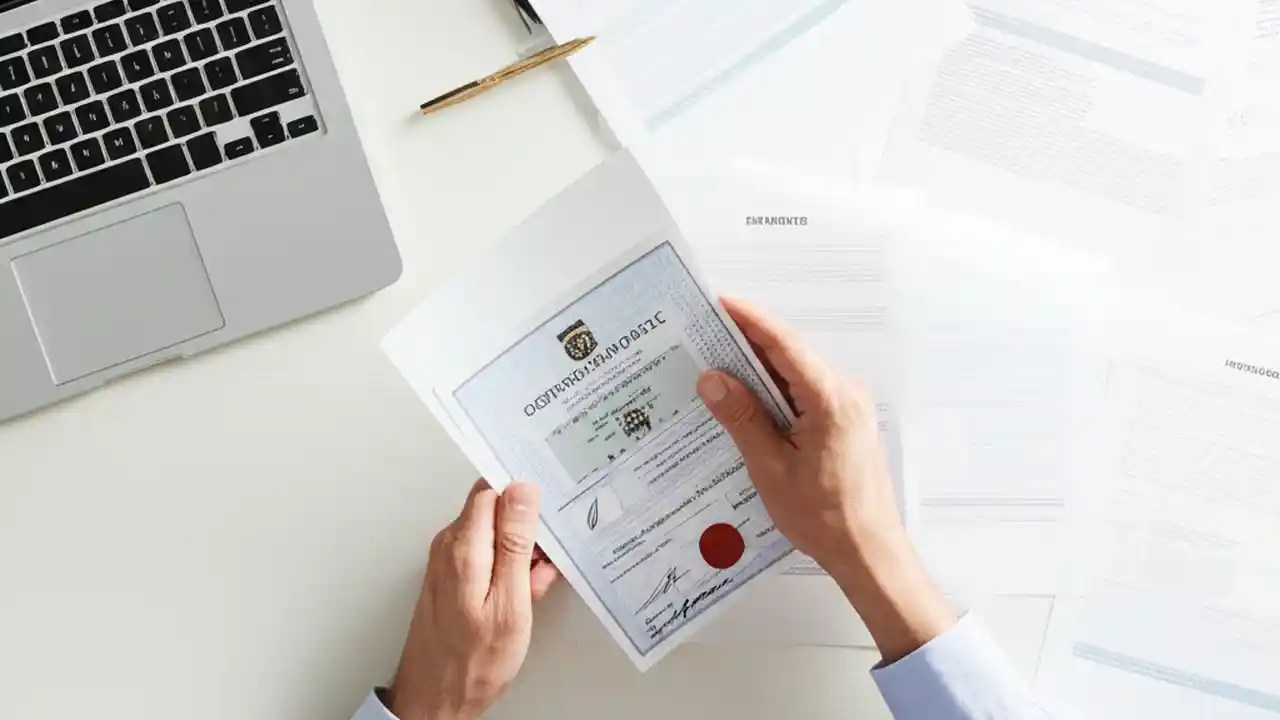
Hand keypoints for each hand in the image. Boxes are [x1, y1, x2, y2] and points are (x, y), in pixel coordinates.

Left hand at [387, 480, 558, 719]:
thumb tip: (522, 492)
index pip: (493, 489)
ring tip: (530, 590)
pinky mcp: (450, 576)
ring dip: (519, 555)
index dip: (524, 501)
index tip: (545, 522)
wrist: (435, 699)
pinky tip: (517, 597)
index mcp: (464, 547)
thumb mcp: (510, 603)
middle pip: (494, 509)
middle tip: (540, 567)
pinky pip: (485, 555)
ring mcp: (447, 561)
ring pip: (493, 534)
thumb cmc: (472, 662)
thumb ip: (516, 543)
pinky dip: (506, 571)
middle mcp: (449, 547)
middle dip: (525, 532)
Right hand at [697, 296, 953, 662]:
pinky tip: (745, 396)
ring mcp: (848, 405)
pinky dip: (774, 388)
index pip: (784, 343)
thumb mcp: (771, 469)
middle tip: (703, 330)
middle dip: (747, 339)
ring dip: (758, 366)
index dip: (749, 318)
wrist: (869, 551)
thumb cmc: (824, 517)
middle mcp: (845, 392)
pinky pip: (805, 390)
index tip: (717, 301)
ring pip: (796, 371)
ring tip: (714, 361)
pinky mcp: (845, 420)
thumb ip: (742, 418)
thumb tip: (712, 378)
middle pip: (790, 352)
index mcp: (830, 399)